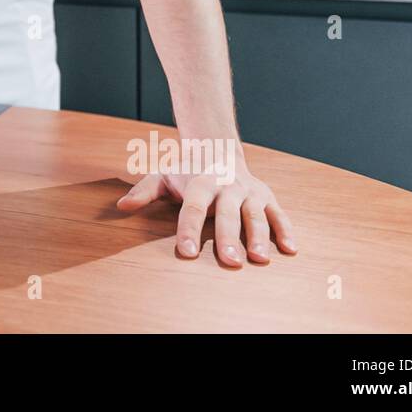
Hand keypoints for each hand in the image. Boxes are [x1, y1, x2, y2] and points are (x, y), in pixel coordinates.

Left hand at [117, 162, 296, 266]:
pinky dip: (286, 231)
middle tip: (228, 262)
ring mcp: (249, 192)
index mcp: (201, 182)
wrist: (217, 149)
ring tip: (259, 259)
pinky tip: (290, 250)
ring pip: (255, 215)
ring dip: (258, 237)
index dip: (189, 230)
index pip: (192, 207)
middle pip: (227, 213)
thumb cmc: (187, 172)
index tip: (186, 252)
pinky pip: (280, 215)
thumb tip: (121, 206)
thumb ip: (143, 191)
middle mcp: (228, 186)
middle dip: (228, 238)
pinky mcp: (267, 198)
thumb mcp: (163, 177)